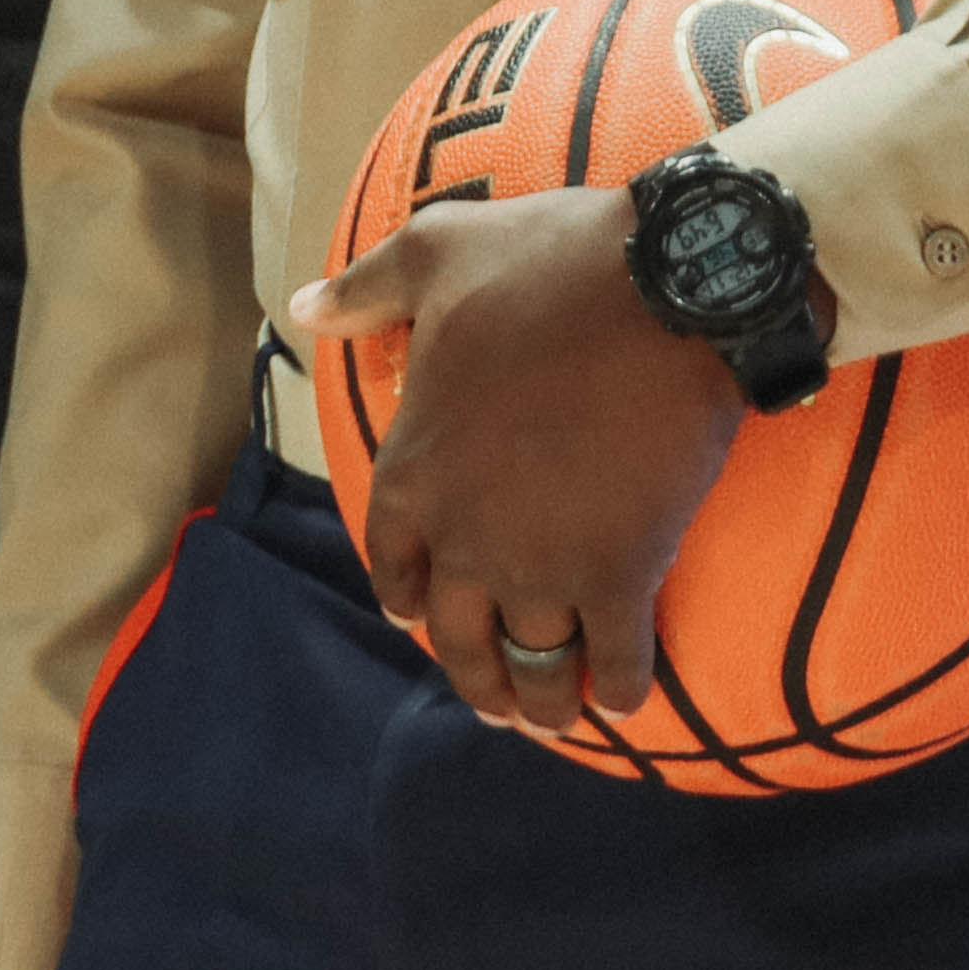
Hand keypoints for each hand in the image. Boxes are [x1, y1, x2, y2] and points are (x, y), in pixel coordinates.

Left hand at [290, 186, 761, 735]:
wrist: (664, 288)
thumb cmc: (546, 264)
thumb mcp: (433, 254)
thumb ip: (365, 291)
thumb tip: (304, 306)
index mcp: (412, 468)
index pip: (393, 561)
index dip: (407, 596)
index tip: (418, 618)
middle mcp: (464, 533)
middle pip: (458, 634)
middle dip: (475, 674)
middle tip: (494, 702)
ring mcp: (541, 561)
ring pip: (533, 660)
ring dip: (541, 697)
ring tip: (554, 715)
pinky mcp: (621, 572)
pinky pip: (615, 657)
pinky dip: (620, 687)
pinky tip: (626, 700)